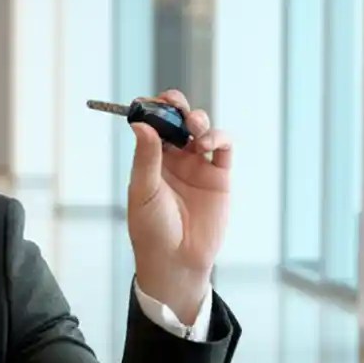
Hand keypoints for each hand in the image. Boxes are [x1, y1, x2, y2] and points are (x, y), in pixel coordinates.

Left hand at [127, 89, 231, 323]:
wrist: (176, 261)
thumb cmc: (152, 230)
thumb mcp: (143, 191)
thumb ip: (145, 158)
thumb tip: (140, 124)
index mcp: (150, 160)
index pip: (152, 125)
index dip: (152, 110)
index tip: (148, 101)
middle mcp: (174, 159)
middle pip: (178, 121)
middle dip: (176, 107)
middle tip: (173, 103)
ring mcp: (198, 166)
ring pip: (201, 130)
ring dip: (198, 120)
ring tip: (193, 128)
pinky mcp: (219, 176)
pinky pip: (223, 148)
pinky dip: (219, 137)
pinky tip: (208, 143)